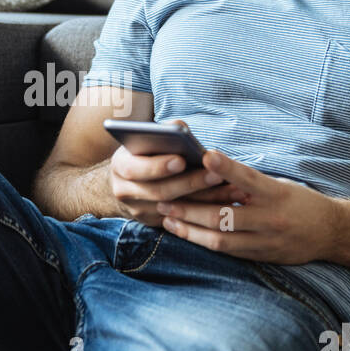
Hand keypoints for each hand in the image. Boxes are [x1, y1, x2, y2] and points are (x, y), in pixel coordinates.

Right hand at [109, 119, 250, 227]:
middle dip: (190, 183)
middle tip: (216, 175)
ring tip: (229, 189)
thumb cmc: (146, 152)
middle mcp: (124, 192)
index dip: (158, 166)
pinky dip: (204, 212)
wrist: (129, 180)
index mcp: (120, 166)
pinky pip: (181, 221)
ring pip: (174, 210)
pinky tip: (225, 202)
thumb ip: (162, 132)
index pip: (136, 169)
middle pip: (159, 192)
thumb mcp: (147, 139)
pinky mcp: (153, 223)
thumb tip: (181, 128)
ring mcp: (138, 211)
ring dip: (204, 200)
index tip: (182, 160)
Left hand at [154, 147, 337, 263]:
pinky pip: (228, 251)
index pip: (249, 178)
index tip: (206, 156)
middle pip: (224, 216)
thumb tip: (212, 171)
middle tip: (164, 201)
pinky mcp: (262, 256)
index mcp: (277, 194)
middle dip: (190, 209)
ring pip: (221, 239)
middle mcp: (271, 218)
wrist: (332, 233)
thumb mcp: (280, 186)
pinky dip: (204, 243)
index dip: (227, 168)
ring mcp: (266, 241)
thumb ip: (250, 183)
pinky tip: (186, 234)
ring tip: (168, 221)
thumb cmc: (300, 202)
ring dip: (191, 230)